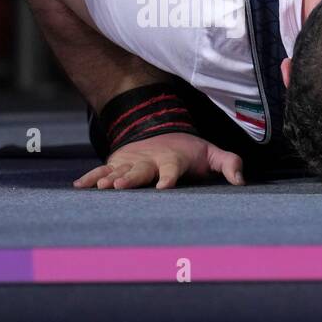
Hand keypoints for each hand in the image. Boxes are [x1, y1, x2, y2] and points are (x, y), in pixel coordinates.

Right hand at [74, 132, 244, 189]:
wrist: (164, 132)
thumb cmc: (192, 152)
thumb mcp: (214, 154)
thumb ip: (230, 164)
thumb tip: (242, 181)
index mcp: (173, 159)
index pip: (172, 168)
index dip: (168, 177)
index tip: (163, 187)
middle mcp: (150, 160)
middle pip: (140, 171)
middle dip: (131, 178)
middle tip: (120, 188)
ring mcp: (132, 162)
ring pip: (119, 171)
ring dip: (109, 179)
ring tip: (100, 188)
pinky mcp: (118, 165)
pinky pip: (103, 171)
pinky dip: (91, 177)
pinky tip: (79, 187)